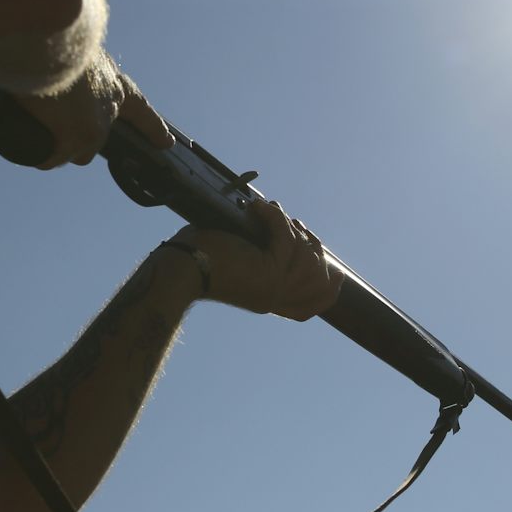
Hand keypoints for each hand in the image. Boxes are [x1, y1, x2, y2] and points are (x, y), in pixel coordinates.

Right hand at [11, 50, 171, 168]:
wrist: (49, 35)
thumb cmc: (54, 36)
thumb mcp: (73, 49)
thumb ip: (72, 64)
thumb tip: (49, 69)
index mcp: (113, 82)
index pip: (140, 110)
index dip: (152, 127)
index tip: (166, 142)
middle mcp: (110, 106)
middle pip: (97, 139)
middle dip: (79, 140)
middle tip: (57, 129)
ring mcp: (96, 125)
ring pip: (76, 153)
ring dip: (58, 147)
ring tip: (36, 127)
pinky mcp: (76, 137)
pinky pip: (53, 159)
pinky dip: (42, 156)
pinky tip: (31, 147)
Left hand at [179, 200, 342, 320]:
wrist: (179, 267)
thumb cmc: (200, 255)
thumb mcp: (241, 257)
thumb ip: (267, 253)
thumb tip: (294, 232)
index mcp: (269, 300)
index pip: (316, 304)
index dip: (330, 284)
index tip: (332, 265)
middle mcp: (275, 298)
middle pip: (320, 274)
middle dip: (311, 243)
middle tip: (291, 222)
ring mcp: (275, 288)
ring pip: (306, 253)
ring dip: (289, 225)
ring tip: (268, 211)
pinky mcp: (270, 271)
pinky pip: (286, 237)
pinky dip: (274, 216)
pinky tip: (257, 208)